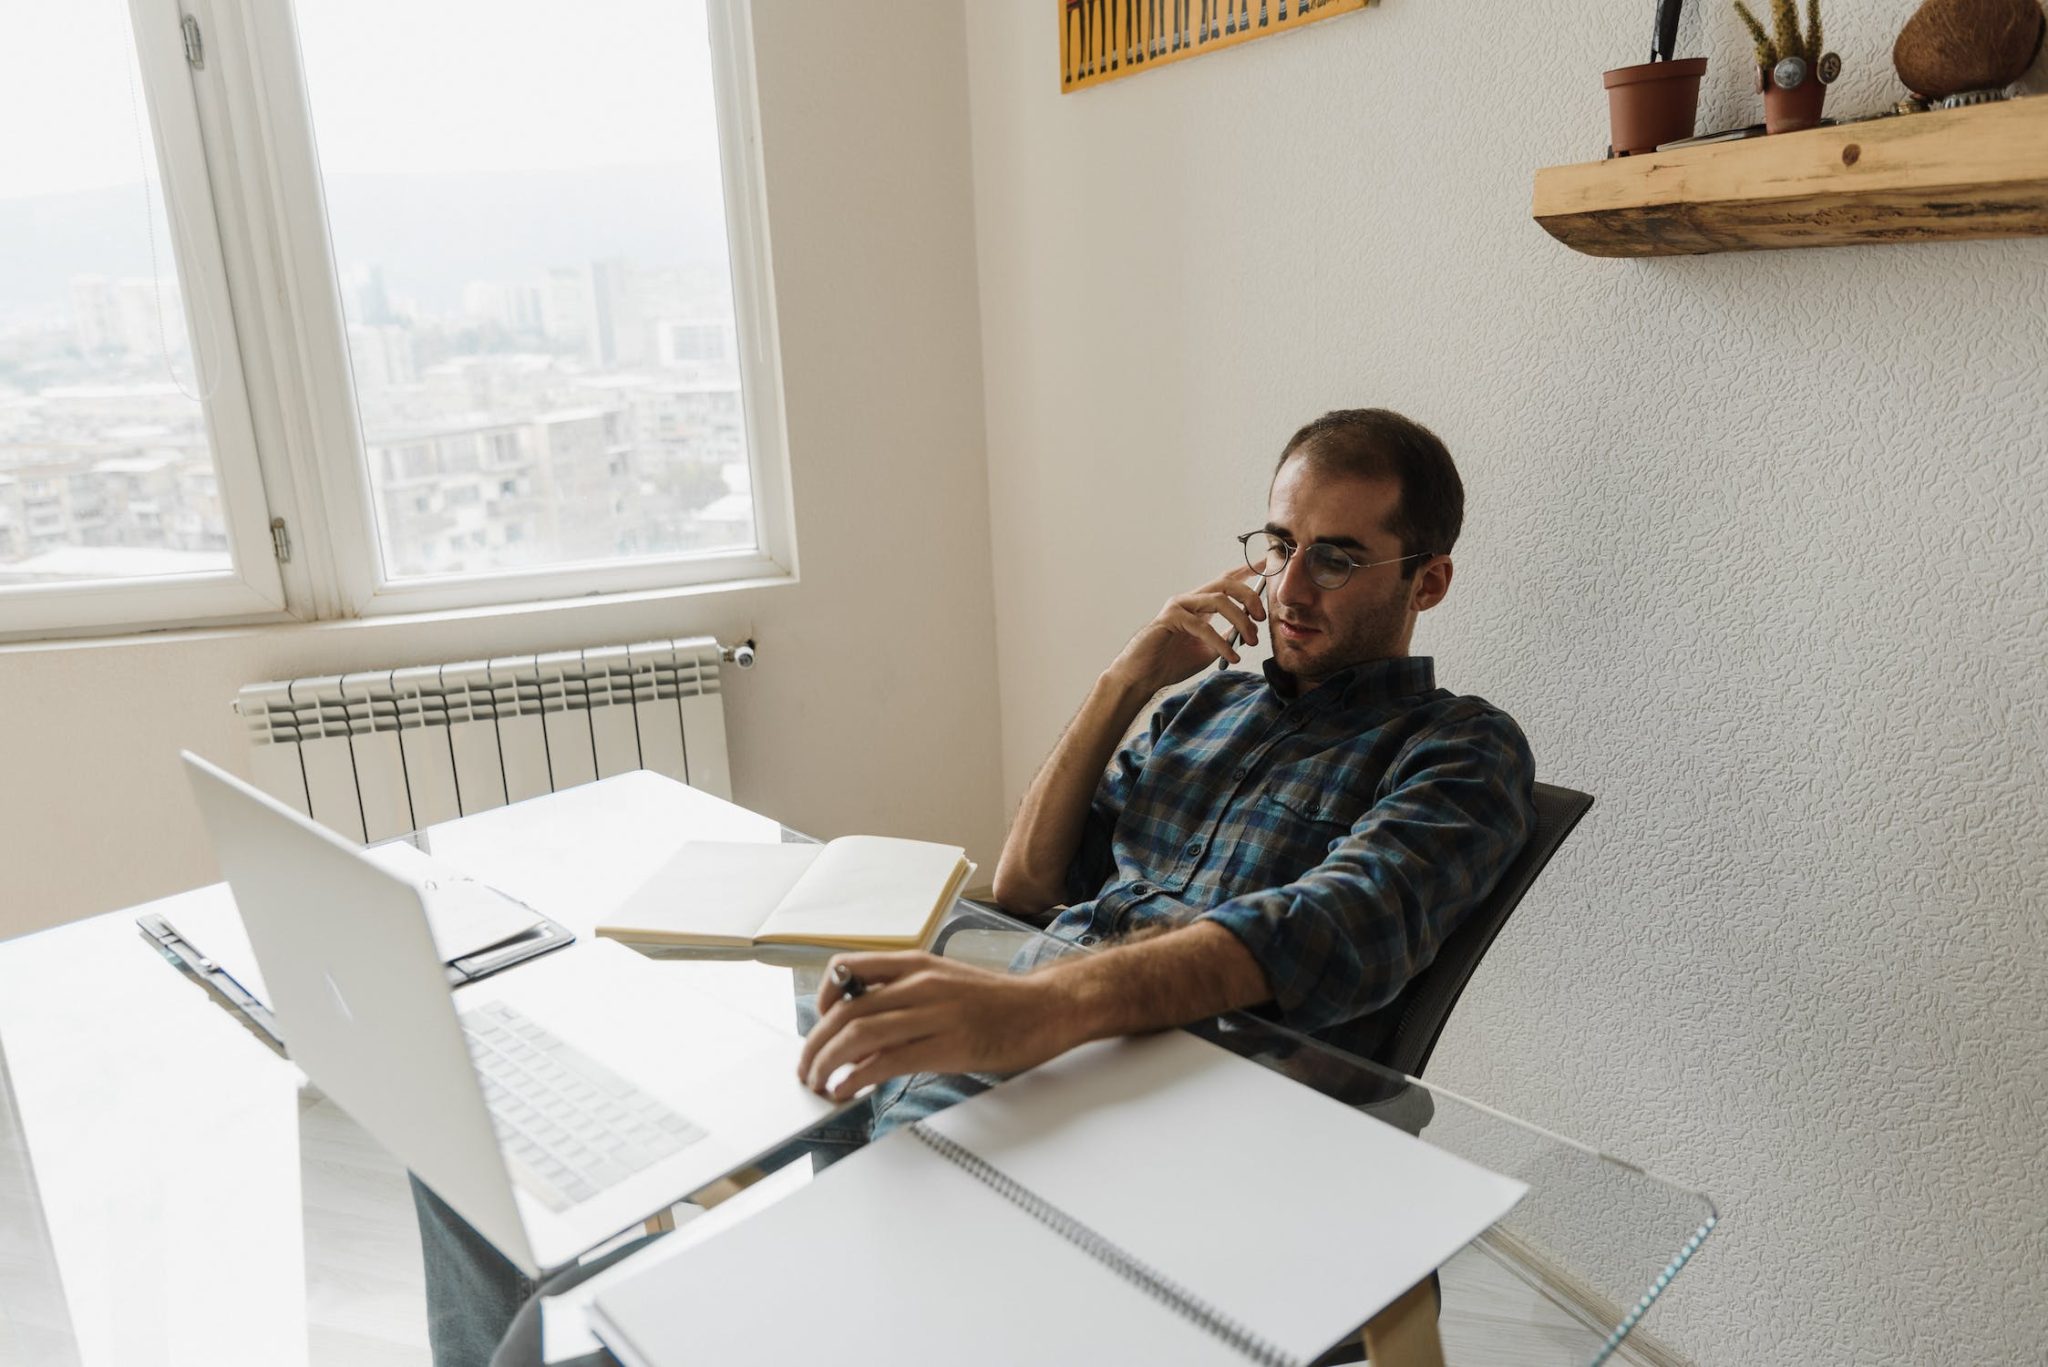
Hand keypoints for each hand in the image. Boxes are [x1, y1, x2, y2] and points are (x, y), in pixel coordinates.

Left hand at [797, 952, 1080, 1101]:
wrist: (1044, 1008)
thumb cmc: (996, 1001)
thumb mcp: (944, 980)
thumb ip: (905, 993)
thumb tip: (862, 1022)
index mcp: (915, 964)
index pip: (847, 969)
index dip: (821, 999)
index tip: (818, 1025)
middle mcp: (919, 983)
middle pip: (845, 1011)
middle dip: (815, 1044)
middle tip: (807, 1067)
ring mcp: (933, 1014)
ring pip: (859, 1035)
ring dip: (828, 1064)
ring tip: (819, 1083)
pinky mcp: (947, 1046)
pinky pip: (887, 1061)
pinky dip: (856, 1078)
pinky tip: (847, 1091)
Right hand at [1106, 565, 1265, 694]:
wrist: (1144, 676)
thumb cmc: (1172, 662)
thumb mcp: (1208, 649)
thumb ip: (1226, 637)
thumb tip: (1249, 632)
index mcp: (1198, 604)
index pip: (1226, 580)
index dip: (1248, 570)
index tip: (1268, 563)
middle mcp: (1189, 599)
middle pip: (1226, 583)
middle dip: (1250, 596)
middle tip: (1262, 618)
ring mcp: (1178, 606)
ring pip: (1219, 601)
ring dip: (1241, 620)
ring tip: (1251, 640)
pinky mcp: (1170, 619)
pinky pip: (1203, 626)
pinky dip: (1221, 642)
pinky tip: (1231, 656)